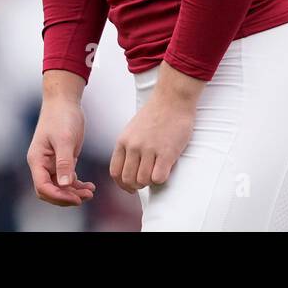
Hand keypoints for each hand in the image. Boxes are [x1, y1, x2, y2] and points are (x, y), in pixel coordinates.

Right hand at [27, 95, 96, 206]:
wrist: (64, 101)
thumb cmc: (62, 116)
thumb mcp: (65, 139)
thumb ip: (64, 162)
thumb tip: (65, 185)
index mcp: (37, 160)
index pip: (43, 187)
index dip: (58, 196)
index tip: (76, 198)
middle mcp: (42, 164)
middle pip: (50, 191)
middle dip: (67, 197)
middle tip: (86, 196)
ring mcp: (51, 163)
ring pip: (60, 186)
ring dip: (74, 192)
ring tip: (91, 192)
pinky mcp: (62, 160)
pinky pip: (67, 178)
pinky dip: (77, 184)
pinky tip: (89, 186)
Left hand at [110, 66, 201, 192]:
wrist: (172, 99)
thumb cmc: (155, 114)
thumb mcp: (133, 129)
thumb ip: (128, 147)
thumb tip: (129, 169)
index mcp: (123, 141)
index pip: (115, 172)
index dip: (122, 184)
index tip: (130, 187)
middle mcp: (133, 146)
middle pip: (128, 179)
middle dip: (137, 186)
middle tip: (146, 182)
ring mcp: (149, 149)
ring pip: (143, 181)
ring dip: (150, 182)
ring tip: (156, 172)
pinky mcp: (166, 152)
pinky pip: (158, 178)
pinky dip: (161, 178)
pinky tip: (166, 168)